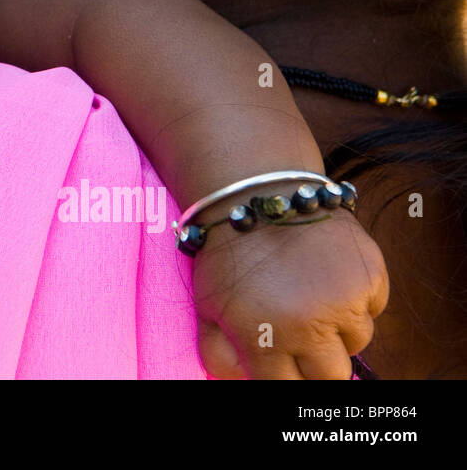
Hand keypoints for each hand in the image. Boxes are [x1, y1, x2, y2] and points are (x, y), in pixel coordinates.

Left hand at [192, 205, 388, 378]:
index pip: (289, 388)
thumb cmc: (227, 252)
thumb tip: (244, 381)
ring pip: (358, 340)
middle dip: (317, 360)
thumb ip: (221, 354)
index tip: (285, 362)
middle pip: (331, 375)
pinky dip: (358, 296)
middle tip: (302, 333)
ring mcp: (344, 301)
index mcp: (265, 339)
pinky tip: (328, 271)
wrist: (255, 194)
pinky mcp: (370, 275)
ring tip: (310, 291)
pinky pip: (375, 305)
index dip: (286, 375)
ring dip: (340, 326)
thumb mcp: (207, 306)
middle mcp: (309, 326)